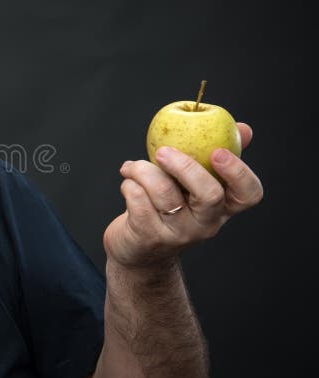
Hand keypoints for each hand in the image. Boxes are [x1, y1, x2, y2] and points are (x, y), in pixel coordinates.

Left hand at [103, 122, 263, 268]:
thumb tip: (243, 128)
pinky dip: (129, 184)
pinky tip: (128, 184)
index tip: (218, 152)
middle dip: (185, 166)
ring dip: (143, 170)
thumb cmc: (169, 208)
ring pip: (164, 193)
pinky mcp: (149, 236)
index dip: (238, 172)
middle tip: (163, 151)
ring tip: (131, 167)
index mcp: (223, 207)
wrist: (139, 250)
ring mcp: (178, 233)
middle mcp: (206, 223)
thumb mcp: (193, 185)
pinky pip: (138, 200)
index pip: (249, 194)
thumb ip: (215, 157)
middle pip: (209, 194)